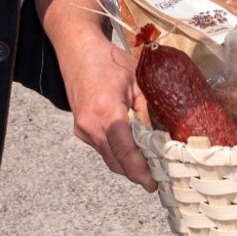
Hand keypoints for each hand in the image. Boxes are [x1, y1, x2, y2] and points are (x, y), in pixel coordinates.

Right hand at [63, 38, 153, 187]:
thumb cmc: (109, 62)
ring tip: (146, 162)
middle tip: (155, 177)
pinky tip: (130, 145)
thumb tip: (158, 138)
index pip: (125, 152)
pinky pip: (101, 147)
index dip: (140, 172)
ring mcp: (82, 129)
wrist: (78, 52)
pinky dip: (115, 151)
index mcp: (108, 113)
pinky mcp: (79, 129)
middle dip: (135, 172)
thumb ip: (145, 112)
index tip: (152, 184)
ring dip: (125, 163)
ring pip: (108, 157)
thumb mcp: (136, 83)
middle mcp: (91, 126)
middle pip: (116, 162)